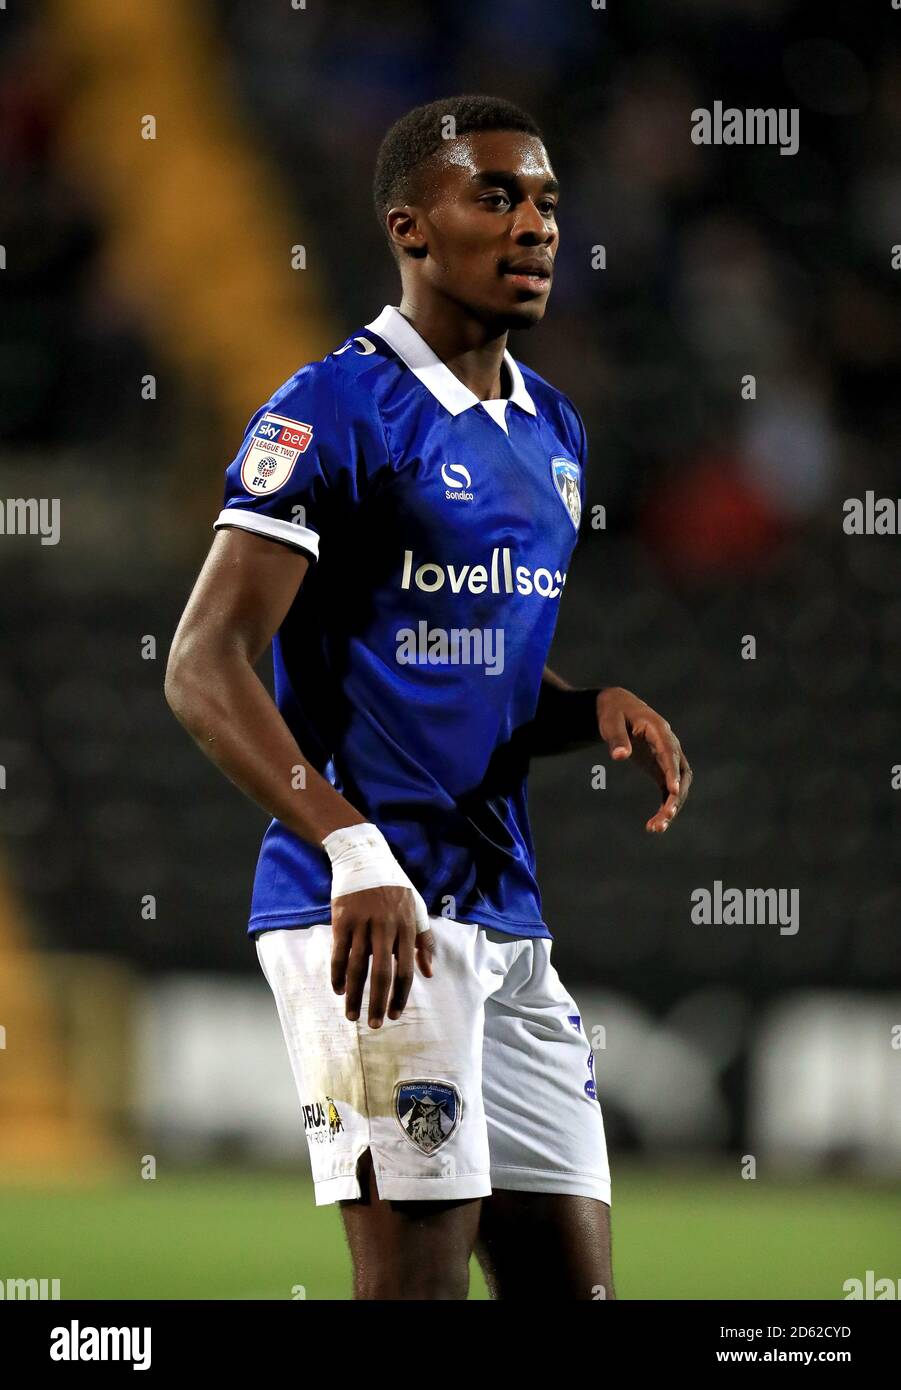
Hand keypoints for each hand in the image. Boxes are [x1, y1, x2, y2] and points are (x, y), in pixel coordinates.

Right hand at [330, 885, 434, 1027]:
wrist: (365, 858)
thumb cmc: (395, 888)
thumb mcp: (417, 909)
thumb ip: (425, 941)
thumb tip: (429, 973)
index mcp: (406, 927)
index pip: (405, 970)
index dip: (399, 995)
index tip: (394, 1015)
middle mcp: (385, 928)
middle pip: (381, 973)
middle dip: (377, 1002)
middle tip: (373, 1025)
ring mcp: (362, 924)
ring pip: (357, 966)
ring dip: (354, 994)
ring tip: (352, 1015)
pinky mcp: (342, 920)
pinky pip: (338, 953)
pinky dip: (337, 974)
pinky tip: (338, 990)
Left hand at [597, 686, 692, 832]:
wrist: (618, 707)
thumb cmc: (613, 712)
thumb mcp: (610, 721)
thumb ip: (616, 738)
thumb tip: (620, 756)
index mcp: (659, 729)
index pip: (670, 753)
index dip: (672, 771)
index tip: (672, 790)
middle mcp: (669, 745)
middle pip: (681, 773)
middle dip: (675, 796)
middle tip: (663, 820)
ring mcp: (668, 758)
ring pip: (678, 785)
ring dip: (671, 806)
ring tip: (656, 828)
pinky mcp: (662, 768)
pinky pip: (668, 790)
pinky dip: (664, 806)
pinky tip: (653, 824)